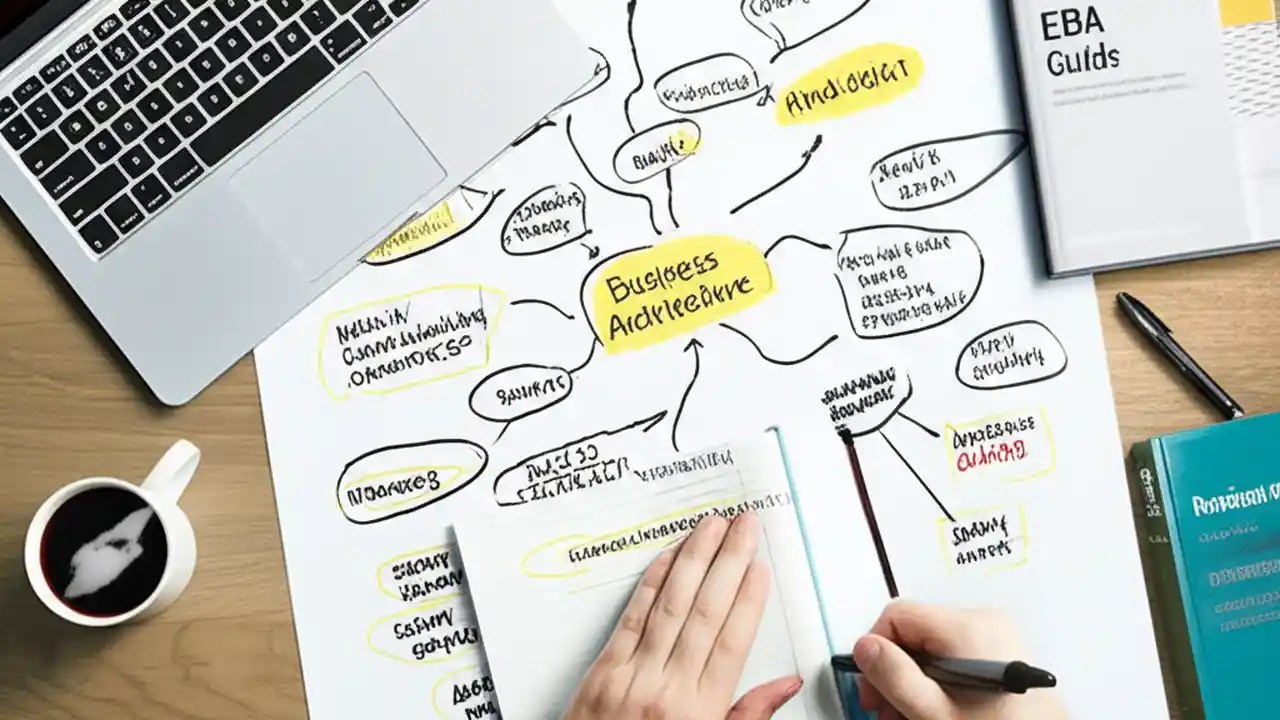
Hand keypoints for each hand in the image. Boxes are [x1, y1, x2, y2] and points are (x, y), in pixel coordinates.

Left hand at [563, 513, 802, 719]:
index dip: (749, 599)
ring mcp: (633, 674)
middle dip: (729, 562)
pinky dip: (652, 582)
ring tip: (711, 527)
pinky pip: (633, 616)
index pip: (733, 640)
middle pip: (706, 611)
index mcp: (700, 709)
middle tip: (744, 527)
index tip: (760, 567)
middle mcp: (668, 686)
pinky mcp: (604, 669)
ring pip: (671, 604)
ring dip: (694, 558)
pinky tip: (668, 556)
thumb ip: (748, 714)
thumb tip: (787, 683)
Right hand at [855, 601, 1066, 719]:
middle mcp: (986, 623)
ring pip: (932, 647)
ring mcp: (997, 637)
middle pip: (915, 632)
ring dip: (913, 680)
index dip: (876, 649)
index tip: (871, 685)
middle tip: (884, 708)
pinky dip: (937, 680)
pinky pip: (954, 655)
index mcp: (969, 629)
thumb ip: (895, 677)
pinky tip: (933, 709)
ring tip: (907, 715)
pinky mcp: (1002, 654)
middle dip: (893, 670)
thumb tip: (865, 646)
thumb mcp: (934, 712)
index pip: (898, 615)